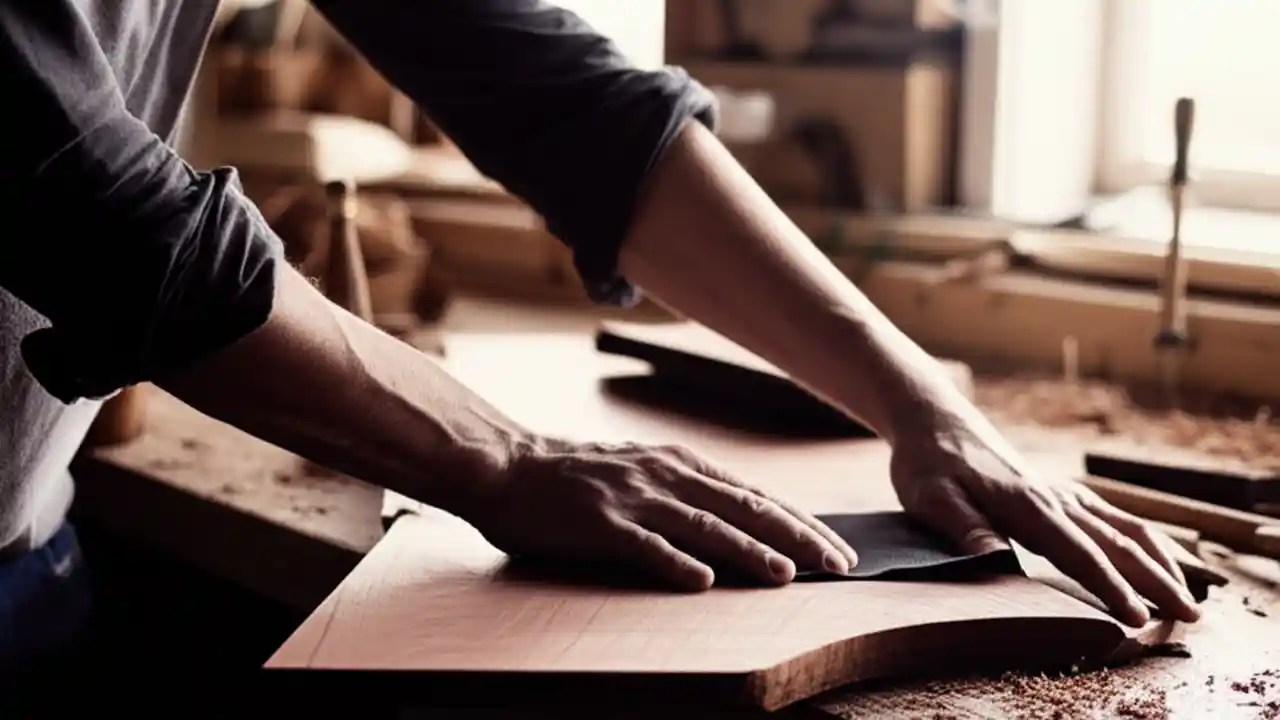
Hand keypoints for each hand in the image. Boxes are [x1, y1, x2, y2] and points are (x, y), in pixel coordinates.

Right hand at [465, 439, 857, 590]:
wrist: (509, 467)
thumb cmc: (578, 475)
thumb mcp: (643, 470)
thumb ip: (687, 491)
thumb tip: (741, 519)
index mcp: (679, 464)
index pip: (754, 496)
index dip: (800, 523)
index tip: (836, 548)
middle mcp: (666, 476)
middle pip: (744, 509)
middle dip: (797, 538)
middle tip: (837, 565)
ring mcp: (635, 498)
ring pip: (705, 526)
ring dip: (750, 550)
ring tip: (786, 574)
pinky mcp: (602, 523)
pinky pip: (645, 546)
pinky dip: (676, 563)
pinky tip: (702, 582)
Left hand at [890, 401, 1200, 626]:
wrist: (936, 420)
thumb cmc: (928, 462)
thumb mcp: (930, 496)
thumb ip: (961, 525)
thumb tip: (993, 554)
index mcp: (1027, 505)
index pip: (1078, 552)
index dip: (1110, 586)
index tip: (1137, 618)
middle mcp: (1055, 498)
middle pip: (1117, 543)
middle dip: (1156, 581)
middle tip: (1189, 617)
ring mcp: (1062, 493)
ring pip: (1126, 528)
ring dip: (1161, 562)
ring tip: (1188, 599)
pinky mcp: (1061, 493)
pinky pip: (1115, 517)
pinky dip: (1145, 541)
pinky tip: (1159, 559)